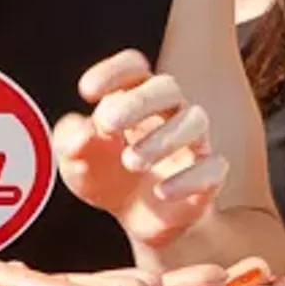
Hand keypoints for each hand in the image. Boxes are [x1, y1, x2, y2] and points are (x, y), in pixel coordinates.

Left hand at [52, 50, 227, 250]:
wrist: (134, 218)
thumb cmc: (103, 174)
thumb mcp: (76, 160)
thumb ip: (71, 141)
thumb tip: (81, 134)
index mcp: (133, 95)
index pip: (132, 67)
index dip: (112, 72)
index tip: (86, 92)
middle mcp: (168, 111)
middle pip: (167, 87)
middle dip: (138, 102)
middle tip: (108, 122)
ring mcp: (192, 141)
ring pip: (195, 121)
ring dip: (162, 139)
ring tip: (130, 162)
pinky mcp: (209, 175)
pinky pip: (213, 167)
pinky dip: (189, 179)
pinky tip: (161, 191)